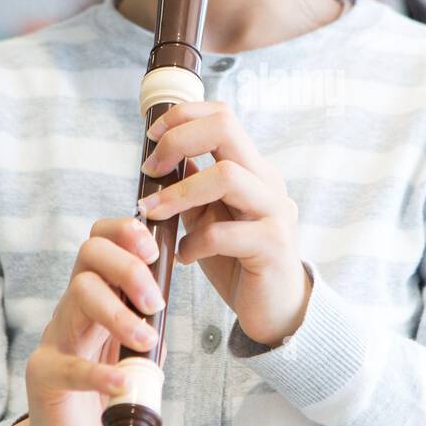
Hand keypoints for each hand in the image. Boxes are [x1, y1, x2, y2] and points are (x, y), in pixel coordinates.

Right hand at [16, 216, 167, 425]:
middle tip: (155, 302)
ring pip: (78, 296)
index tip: (154, 250)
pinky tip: (121, 381)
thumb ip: (150, 323)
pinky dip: (98, 372)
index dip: (124, 232)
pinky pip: (68, 366)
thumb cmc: (106, 389)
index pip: (100, 241)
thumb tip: (172, 299)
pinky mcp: (44, 376)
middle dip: (127, 269)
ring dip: (118, 314)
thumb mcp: (134, 347)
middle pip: (88, 257)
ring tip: (146, 342)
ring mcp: (55, 339)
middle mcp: (72, 308)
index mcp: (96, 295)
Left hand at [138, 100, 311, 347]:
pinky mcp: (273, 245)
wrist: (276, 308)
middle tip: (150, 169)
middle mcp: (268, 181)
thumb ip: (192, 188)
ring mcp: (275, 210)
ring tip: (153, 212)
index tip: (151, 138)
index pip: (222, 116)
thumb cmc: (238, 261)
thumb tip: (163, 158)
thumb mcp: (209, 217)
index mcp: (253, 169)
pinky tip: (184, 256)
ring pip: (226, 176)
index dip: (182, 117)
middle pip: (225, 128)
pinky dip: (193, 243)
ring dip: (179, 193)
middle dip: (178, 140)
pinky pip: (224, 233)